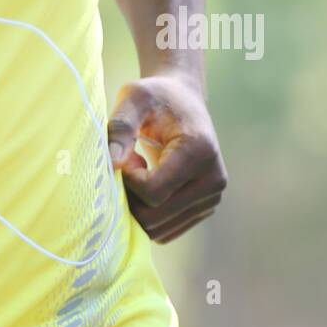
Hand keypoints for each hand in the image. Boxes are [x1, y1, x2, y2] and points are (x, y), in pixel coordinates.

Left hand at [107, 72, 226, 243]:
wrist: (182, 99)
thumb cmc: (155, 96)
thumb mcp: (133, 98)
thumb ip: (120, 127)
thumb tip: (112, 163)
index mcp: (199, 151)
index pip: (153, 192)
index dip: (129, 179)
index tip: (127, 154)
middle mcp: (214, 180)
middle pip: (155, 216)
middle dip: (131, 196)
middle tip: (130, 163)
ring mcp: (212, 198)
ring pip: (159, 229)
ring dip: (139, 206)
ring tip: (141, 171)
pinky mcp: (204, 208)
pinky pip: (166, 230)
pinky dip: (149, 213)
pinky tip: (150, 182)